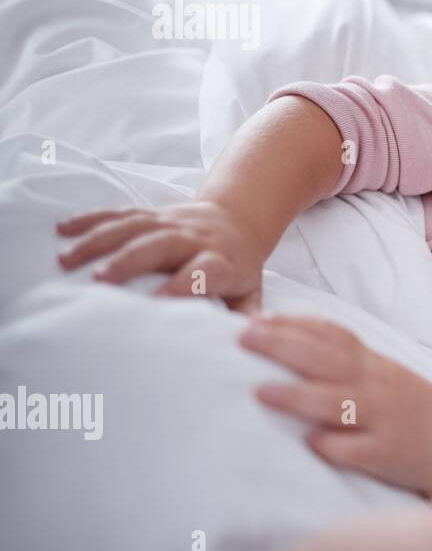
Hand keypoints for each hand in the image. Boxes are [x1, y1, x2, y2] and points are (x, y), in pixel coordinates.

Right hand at [56, 200, 264, 312]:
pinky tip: (62, 229)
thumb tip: (247, 337)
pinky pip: (119, 212)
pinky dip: (90, 219)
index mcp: (222, 260)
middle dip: (131, 259)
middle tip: (100, 279)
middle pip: (163, 243)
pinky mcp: (152, 213)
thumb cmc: (238, 267)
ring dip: (100, 240)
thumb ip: (246, 313)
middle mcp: (195, 238)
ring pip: (134, 225)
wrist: (238, 220)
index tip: (158, 303)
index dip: (186, 283)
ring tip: (67, 259)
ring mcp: (171, 222)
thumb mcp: (250, 290)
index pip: (206, 269)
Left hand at [243, 314, 431, 497]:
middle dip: (284, 346)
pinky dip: (335, 446)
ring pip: (339, 404)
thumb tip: (292, 344)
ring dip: (299, 396)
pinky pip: (359, 450)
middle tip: (243, 338)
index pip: (334, 335)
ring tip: (261, 391)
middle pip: (328, 359)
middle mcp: (378, 386)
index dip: (294, 325)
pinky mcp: (389, 454)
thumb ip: (346, 363)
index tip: (255, 319)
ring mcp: (384, 420)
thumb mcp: (386, 377)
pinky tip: (310, 444)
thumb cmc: (413, 413)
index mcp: (375, 366)